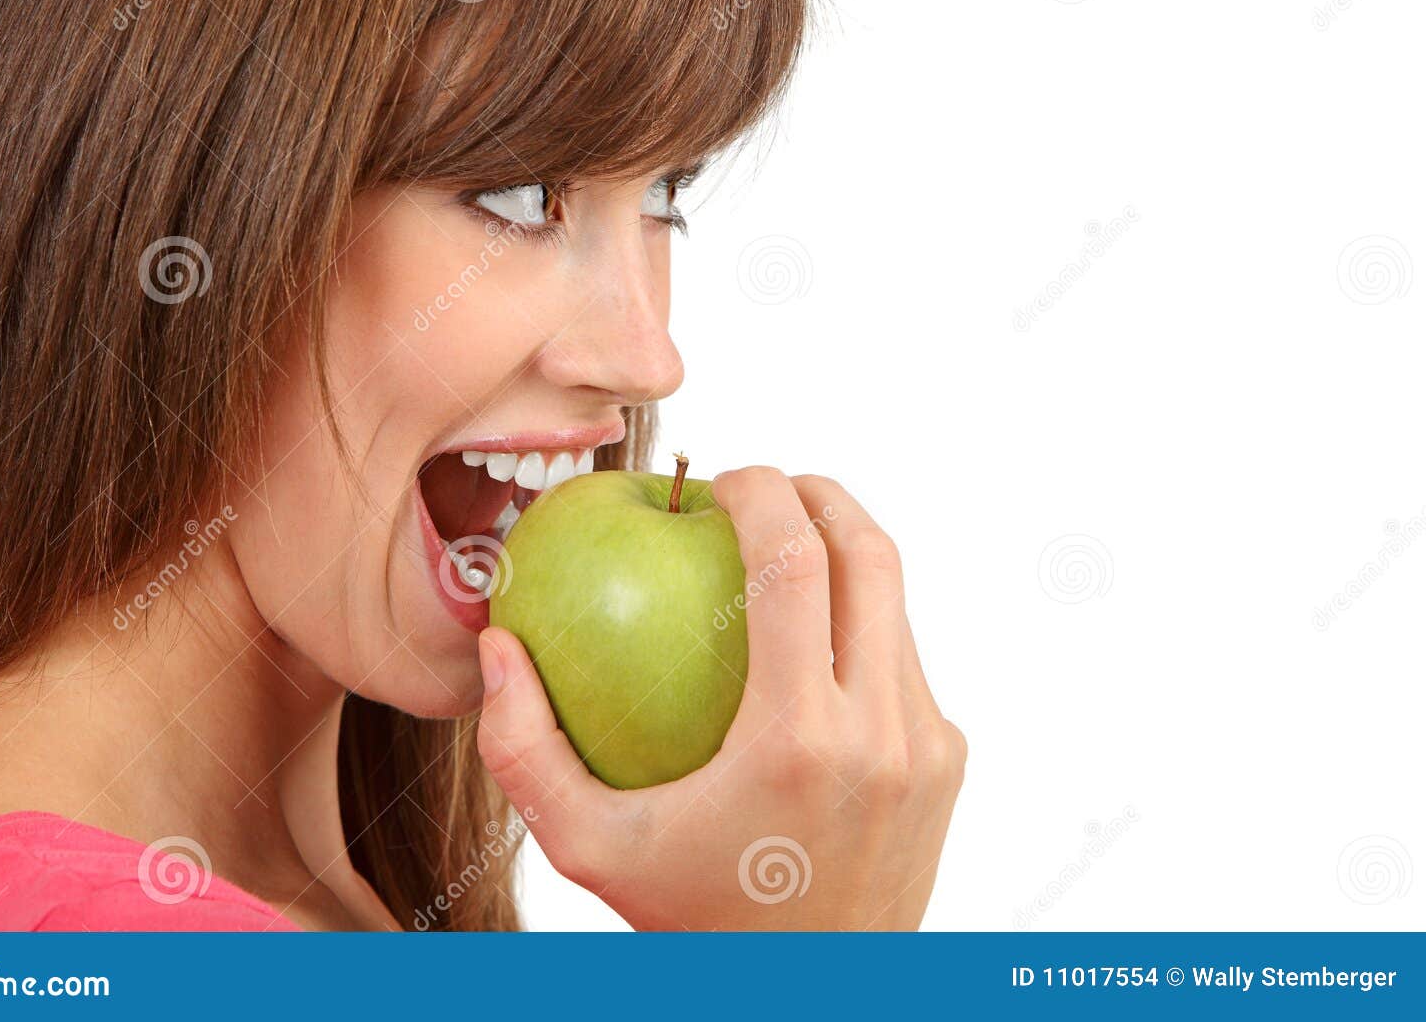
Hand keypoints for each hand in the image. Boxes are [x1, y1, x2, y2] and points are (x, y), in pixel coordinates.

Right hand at [476, 466, 964, 929]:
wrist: (810, 996)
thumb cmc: (691, 920)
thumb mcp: (588, 848)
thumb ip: (523, 750)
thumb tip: (498, 647)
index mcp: (798, 741)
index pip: (797, 564)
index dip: (764, 491)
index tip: (723, 478)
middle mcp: (882, 734)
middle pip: (873, 554)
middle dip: (819, 492)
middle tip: (763, 486)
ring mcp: (928, 747)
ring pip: (896, 602)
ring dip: (842, 557)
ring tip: (781, 553)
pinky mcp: (947, 762)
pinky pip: (904, 660)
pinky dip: (857, 624)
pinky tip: (804, 643)